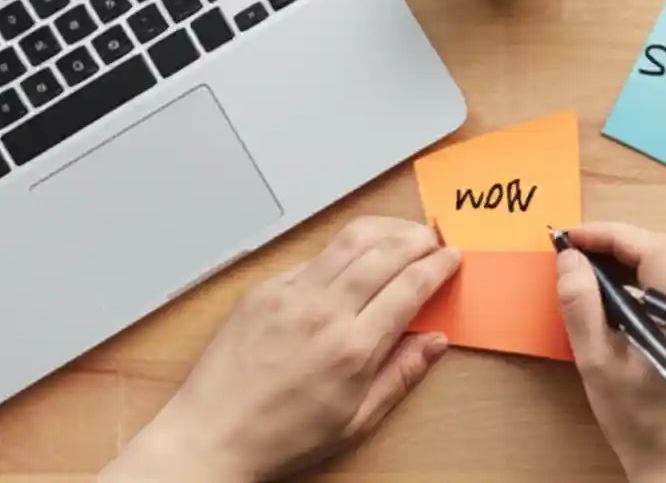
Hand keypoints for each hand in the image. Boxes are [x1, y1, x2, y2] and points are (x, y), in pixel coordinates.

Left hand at [101, 217, 460, 481]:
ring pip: (349, 240)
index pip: (410, 286)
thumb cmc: (281, 436)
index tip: (451, 258)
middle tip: (433, 238)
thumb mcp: (356, 420)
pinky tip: (353, 255)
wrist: (213, 434)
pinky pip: (314, 256)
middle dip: (417, 238)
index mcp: (354, 348)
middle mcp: (325, 312)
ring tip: (401, 231)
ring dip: (383, 228)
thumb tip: (435, 342)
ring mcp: (291, 294)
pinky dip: (342, 248)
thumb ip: (400, 375)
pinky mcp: (265, 289)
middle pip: (385, 251)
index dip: (438, 266)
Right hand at [556, 223, 665, 482]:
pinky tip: (614, 289)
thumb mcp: (600, 363)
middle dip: (617, 243)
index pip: (652, 247)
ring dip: (630, 258)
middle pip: (665, 249)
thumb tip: (569, 259)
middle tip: (574, 249)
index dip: (608, 235)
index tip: (570, 236)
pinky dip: (644, 278)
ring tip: (588, 266)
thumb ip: (582, 305)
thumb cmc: (642, 422)